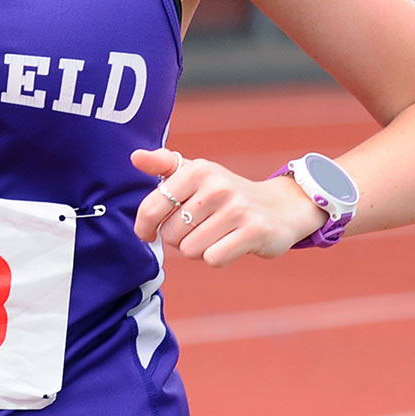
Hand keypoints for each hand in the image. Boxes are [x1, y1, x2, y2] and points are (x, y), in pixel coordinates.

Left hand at [129, 148, 325, 264]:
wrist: (280, 206)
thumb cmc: (226, 193)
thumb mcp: (197, 173)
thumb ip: (163, 164)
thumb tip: (134, 157)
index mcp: (197, 170)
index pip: (151, 207)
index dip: (144, 227)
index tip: (147, 234)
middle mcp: (216, 186)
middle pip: (170, 234)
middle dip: (179, 238)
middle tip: (198, 229)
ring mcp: (237, 209)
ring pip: (190, 249)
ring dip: (198, 249)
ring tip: (215, 235)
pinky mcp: (253, 231)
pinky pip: (213, 259)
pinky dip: (217, 257)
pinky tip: (229, 244)